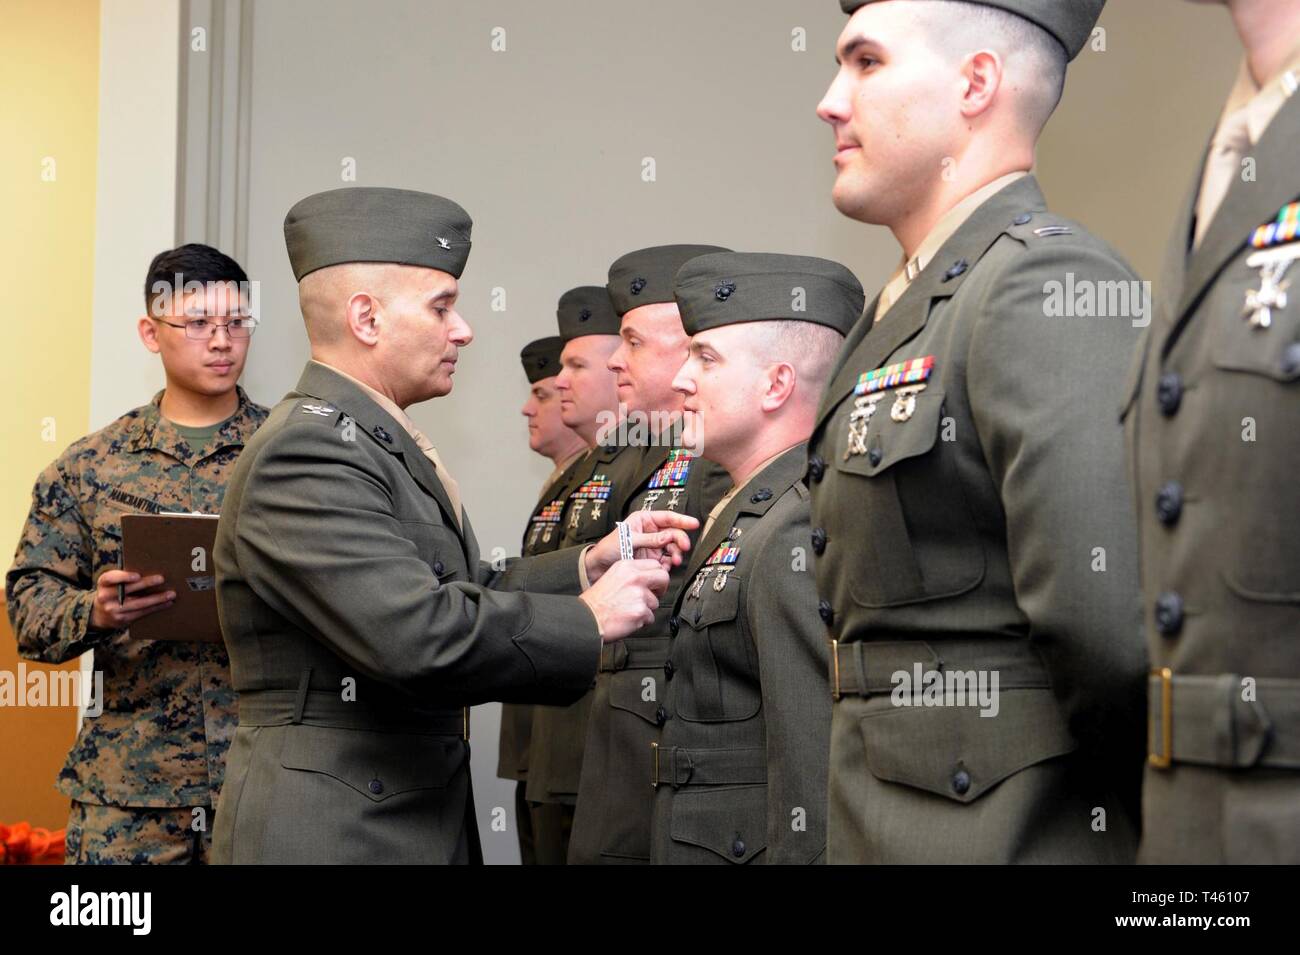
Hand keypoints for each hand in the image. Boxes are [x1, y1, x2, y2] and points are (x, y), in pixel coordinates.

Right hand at [90, 570, 174, 630]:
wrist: (100, 614)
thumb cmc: (113, 591)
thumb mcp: (112, 583)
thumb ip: (125, 576)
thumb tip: (151, 567)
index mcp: (103, 583)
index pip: (110, 578)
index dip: (123, 577)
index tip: (137, 576)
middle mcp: (105, 597)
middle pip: (127, 590)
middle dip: (146, 584)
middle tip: (161, 579)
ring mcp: (113, 610)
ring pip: (138, 604)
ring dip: (157, 599)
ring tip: (171, 594)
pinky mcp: (122, 620)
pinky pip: (142, 613)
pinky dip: (156, 607)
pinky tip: (167, 603)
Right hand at [579, 558, 668, 642]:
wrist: (586, 619)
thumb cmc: (597, 601)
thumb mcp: (613, 577)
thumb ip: (632, 574)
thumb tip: (650, 578)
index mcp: (627, 566)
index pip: (655, 564)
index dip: (657, 576)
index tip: (653, 583)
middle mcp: (634, 578)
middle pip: (663, 578)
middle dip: (661, 589)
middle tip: (652, 596)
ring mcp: (638, 594)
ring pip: (656, 602)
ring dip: (646, 608)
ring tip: (629, 610)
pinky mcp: (640, 611)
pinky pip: (650, 617)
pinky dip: (641, 621)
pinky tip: (628, 618)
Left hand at [584, 510, 699, 584]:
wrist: (599, 567)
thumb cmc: (609, 548)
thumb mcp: (629, 540)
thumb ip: (651, 539)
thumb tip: (669, 536)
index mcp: (644, 520)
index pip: (667, 517)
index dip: (682, 520)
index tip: (694, 524)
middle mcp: (650, 532)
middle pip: (673, 533)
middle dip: (679, 541)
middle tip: (683, 549)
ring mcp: (652, 546)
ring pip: (671, 548)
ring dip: (675, 554)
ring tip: (673, 562)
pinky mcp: (652, 559)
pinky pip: (666, 560)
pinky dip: (668, 564)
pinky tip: (665, 568)